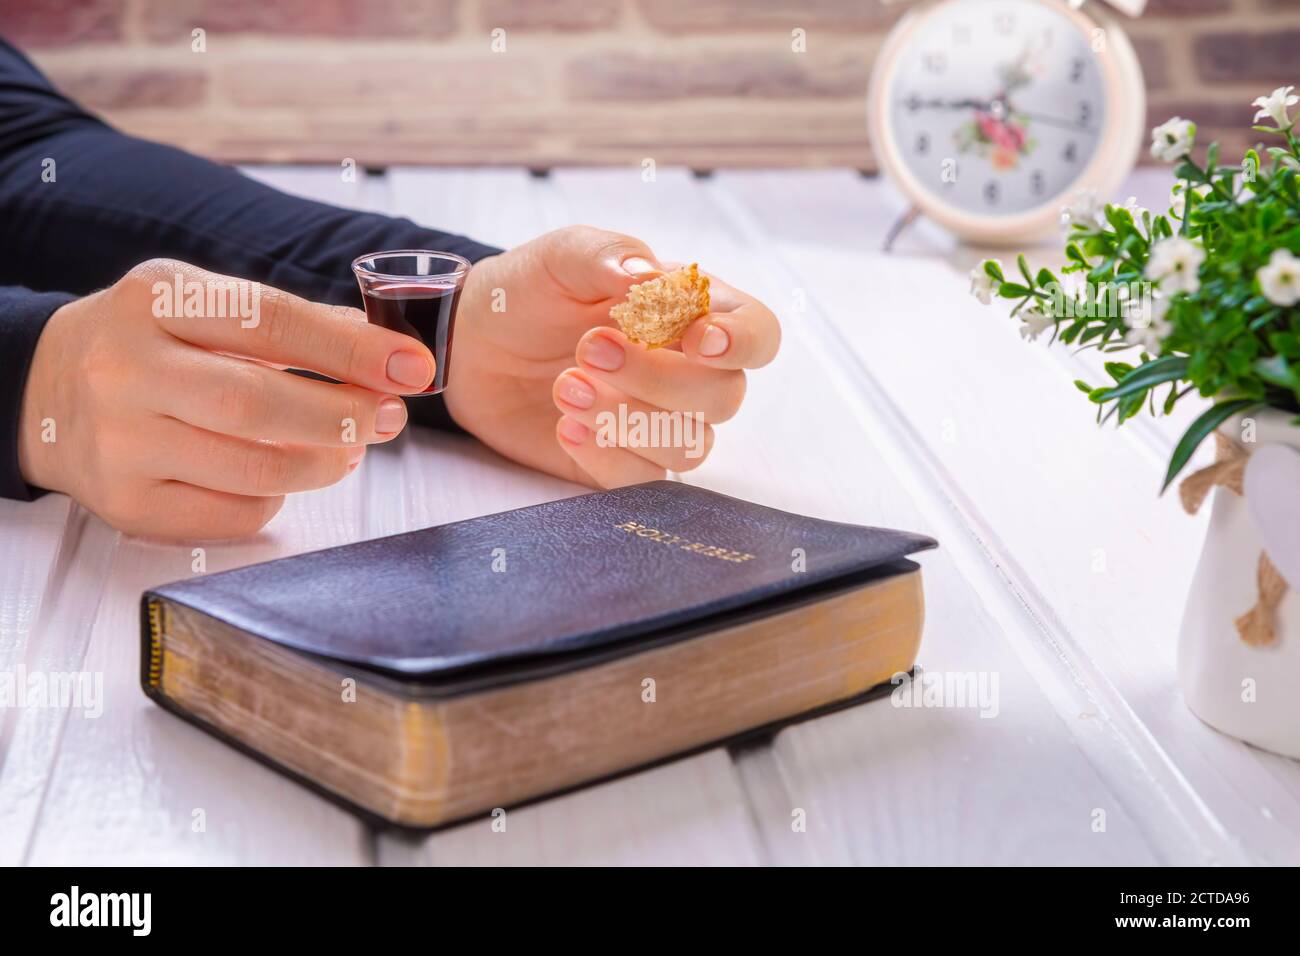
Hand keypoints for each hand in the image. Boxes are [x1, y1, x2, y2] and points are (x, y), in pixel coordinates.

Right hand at [18, 259, 437, 539]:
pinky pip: (234, 514)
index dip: (351, 348)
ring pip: (254, 468)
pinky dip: (278, 497)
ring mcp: (120, 443)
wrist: (46, 390)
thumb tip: (385, 350)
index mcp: (154, 299)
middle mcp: (126, 369)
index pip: (269, 321)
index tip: (412, 366)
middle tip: (389, 417)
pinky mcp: (127, 505)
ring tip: (350, 448)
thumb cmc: (152, 343)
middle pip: (258, 403)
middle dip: (344, 416)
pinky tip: (283, 475)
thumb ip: (291, 322)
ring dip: (324, 462)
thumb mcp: (204, 305)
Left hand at [445, 226, 779, 486]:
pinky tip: (565, 426)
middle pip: (725, 396)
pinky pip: (645, 480)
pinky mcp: (624, 462)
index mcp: (693, 313)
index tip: (697, 338)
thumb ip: (608, 256)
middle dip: (660, 378)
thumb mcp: (562, 257)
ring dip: (631, 421)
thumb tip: (647, 274)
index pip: (758, 333)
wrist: (473, 345)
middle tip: (588, 349)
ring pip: (691, 446)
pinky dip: (608, 456)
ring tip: (565, 387)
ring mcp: (659, 422)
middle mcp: (689, 371)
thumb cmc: (530, 292)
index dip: (742, 342)